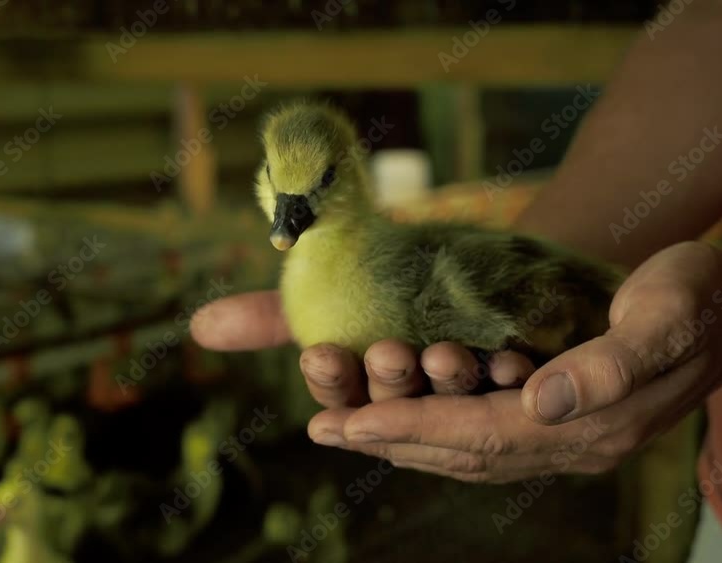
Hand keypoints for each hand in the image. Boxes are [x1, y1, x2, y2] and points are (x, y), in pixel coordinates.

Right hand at [190, 290, 499, 406]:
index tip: (321, 354)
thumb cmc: (394, 294)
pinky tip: (508, 358)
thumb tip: (199, 326)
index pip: (343, 403)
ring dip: (446, 387)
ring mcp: (470, 409)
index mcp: (367, 395)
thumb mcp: (334, 296)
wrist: (479, 275)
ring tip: (441, 354)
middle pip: (398, 410)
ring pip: (457, 411)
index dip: (333, 383)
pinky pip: (520, 399)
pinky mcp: (522, 399)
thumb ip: (275, 317)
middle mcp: (416, 410)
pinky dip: (512, 379)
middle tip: (387, 352)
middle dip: (389, 385)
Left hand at [303, 241, 721, 481]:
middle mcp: (572, 441)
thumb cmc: (701, 297)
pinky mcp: (562, 419)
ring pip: (469, 450)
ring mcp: (567, 436)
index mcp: (591, 423)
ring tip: (345, 427)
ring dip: (404, 440)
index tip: (348, 422)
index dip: (411, 427)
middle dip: (389, 439)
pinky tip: (405, 419)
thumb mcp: (669, 314)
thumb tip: (542, 400)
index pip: (482, 434)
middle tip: (322, 427)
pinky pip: (486, 436)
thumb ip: (612, 364)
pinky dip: (437, 431)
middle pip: (464, 450)